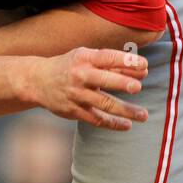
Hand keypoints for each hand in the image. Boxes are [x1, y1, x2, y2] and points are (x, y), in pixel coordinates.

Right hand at [23, 47, 148, 130]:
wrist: (38, 81)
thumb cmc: (71, 66)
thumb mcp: (87, 58)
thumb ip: (113, 64)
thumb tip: (143, 71)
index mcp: (84, 58)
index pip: (108, 57)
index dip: (126, 60)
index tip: (144, 65)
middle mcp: (80, 76)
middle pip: (104, 80)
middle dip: (122, 83)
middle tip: (138, 88)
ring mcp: (76, 95)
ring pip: (103, 104)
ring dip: (125, 110)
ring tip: (143, 115)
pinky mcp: (73, 111)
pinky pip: (96, 119)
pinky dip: (112, 123)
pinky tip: (126, 125)